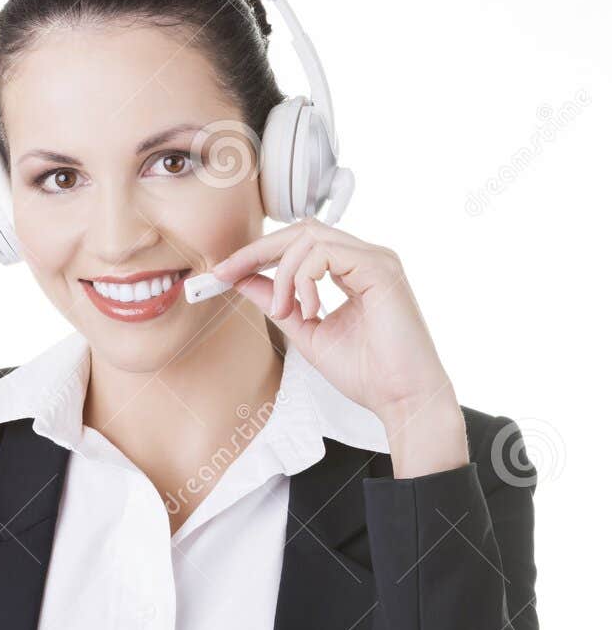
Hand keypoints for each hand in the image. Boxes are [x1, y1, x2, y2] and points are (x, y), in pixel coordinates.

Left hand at [212, 217, 457, 430]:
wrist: (404, 399)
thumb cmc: (368, 374)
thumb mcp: (308, 333)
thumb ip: (279, 304)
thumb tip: (244, 281)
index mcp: (353, 270)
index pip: (299, 244)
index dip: (258, 254)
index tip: (225, 273)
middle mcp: (366, 258)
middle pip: (301, 230)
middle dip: (257, 251)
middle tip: (228, 275)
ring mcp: (376, 259)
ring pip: (309, 238)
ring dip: (283, 274)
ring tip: (285, 311)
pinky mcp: (381, 268)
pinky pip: (326, 253)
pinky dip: (304, 279)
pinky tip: (310, 310)